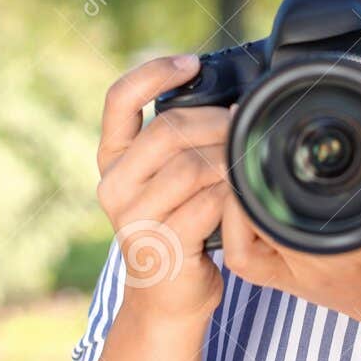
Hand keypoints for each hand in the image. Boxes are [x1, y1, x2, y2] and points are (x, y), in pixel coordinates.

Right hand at [96, 54, 231, 324]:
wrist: (167, 297)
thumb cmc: (177, 226)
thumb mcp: (164, 178)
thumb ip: (177, 142)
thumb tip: (226, 95)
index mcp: (112, 159)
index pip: (120, 99)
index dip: (155, 72)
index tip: (191, 62)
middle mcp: (113, 185)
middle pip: (168, 130)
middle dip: (216, 121)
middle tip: (245, 122)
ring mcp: (133, 218)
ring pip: (191, 167)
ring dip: (230, 160)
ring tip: (248, 161)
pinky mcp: (161, 246)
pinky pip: (208, 204)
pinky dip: (234, 196)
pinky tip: (244, 195)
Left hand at [218, 126, 360, 360]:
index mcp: (338, 251)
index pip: (276, 213)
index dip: (256, 177)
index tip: (256, 144)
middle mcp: (307, 265)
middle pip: (245, 224)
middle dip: (239, 182)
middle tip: (242, 145)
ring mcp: (292, 276)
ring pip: (236, 244)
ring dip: (231, 209)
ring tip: (241, 170)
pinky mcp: (286, 279)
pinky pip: (243, 258)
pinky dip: (235, 232)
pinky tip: (244, 204)